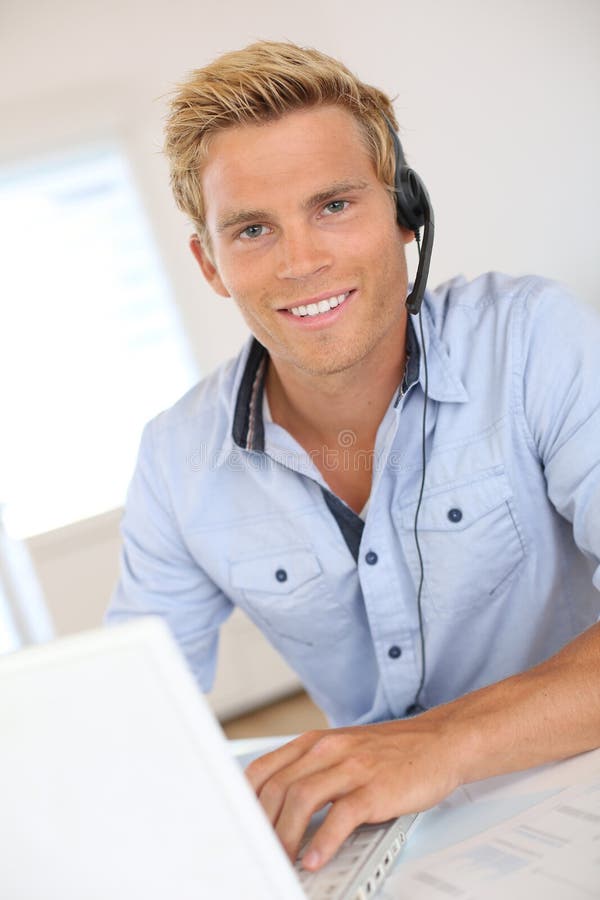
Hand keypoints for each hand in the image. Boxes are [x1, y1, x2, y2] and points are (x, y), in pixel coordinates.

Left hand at [245, 712, 462, 870]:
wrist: (439, 741)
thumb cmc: (390, 752)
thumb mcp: (342, 750)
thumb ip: (310, 771)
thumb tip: (276, 808)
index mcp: (314, 742)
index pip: (263, 769)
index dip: (245, 803)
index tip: (240, 828)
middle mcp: (328, 750)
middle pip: (277, 787)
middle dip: (262, 826)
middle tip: (259, 853)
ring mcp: (352, 767)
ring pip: (301, 799)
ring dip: (286, 837)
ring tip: (282, 862)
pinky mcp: (376, 788)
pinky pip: (341, 816)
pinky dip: (323, 842)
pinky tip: (316, 859)